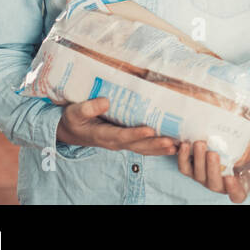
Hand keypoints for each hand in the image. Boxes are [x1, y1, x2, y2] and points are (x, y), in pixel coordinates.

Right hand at [55, 97, 176, 154]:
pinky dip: (158, 148)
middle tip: (172, 142)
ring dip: (160, 148)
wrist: (72, 130)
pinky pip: (144, 146)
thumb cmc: (73, 118)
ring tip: (177, 146)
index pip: (122, 136)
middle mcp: (115, 142)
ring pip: (143, 148)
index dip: (136, 133)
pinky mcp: (127, 140)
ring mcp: (122, 143)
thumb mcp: (74, 112)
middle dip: (155, 144)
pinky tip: (173, 146)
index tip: (150, 129)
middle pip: (138, 145)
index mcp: (103, 135)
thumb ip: (88, 108)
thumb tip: (105, 101)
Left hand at [176, 141, 249, 202]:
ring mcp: (205, 178)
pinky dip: (183, 158)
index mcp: (238, 186)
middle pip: (214, 184)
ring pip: (198, 175)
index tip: (231, 178)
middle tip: (213, 153)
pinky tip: (185, 145)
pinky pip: (185, 168)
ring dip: (197, 160)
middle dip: (212, 169)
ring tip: (200, 143)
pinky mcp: (192, 169)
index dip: (233, 190)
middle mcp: (220, 185)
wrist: (235, 141)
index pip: (237, 196)